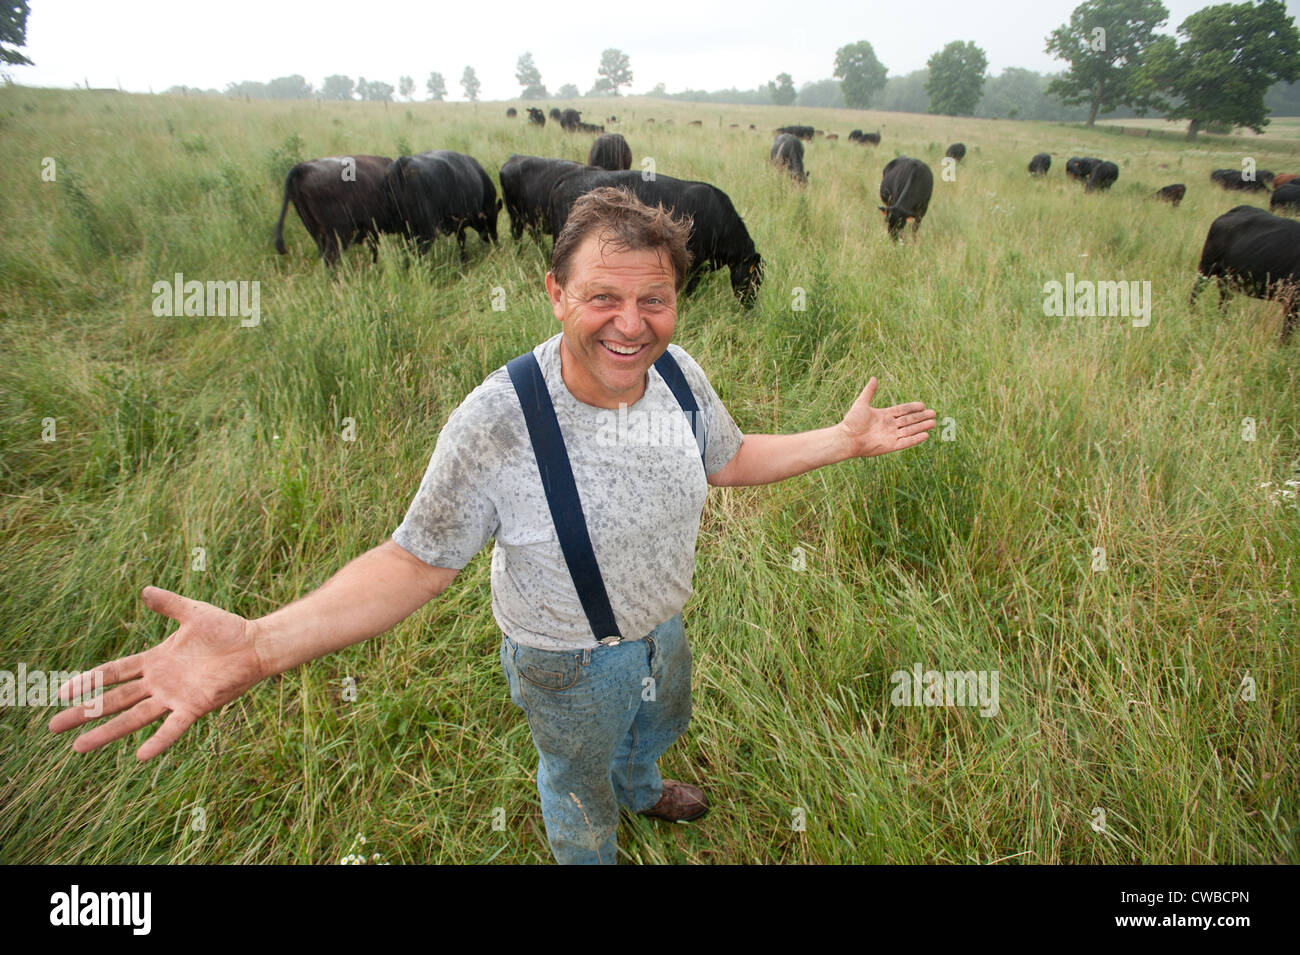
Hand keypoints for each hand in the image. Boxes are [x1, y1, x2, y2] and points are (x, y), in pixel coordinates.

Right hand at [48, 586, 267, 760]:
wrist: (255, 645)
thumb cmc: (227, 629)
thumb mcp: (193, 612)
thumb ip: (168, 604)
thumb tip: (144, 592)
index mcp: (155, 660)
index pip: (113, 673)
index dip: (88, 681)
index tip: (61, 691)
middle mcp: (159, 682)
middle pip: (113, 700)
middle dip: (84, 712)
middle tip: (53, 726)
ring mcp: (175, 697)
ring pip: (133, 718)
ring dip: (107, 732)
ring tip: (78, 747)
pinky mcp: (195, 707)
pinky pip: (173, 727)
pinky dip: (158, 741)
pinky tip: (140, 756)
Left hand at [838, 377, 936, 458]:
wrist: (847, 438)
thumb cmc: (852, 421)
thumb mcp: (862, 403)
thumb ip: (869, 391)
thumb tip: (874, 378)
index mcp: (884, 415)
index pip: (902, 410)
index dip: (912, 407)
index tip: (922, 405)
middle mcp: (889, 426)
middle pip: (909, 420)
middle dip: (921, 417)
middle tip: (934, 413)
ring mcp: (891, 436)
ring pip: (910, 430)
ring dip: (921, 426)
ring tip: (933, 422)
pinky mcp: (891, 446)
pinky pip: (906, 442)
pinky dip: (915, 439)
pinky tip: (925, 435)